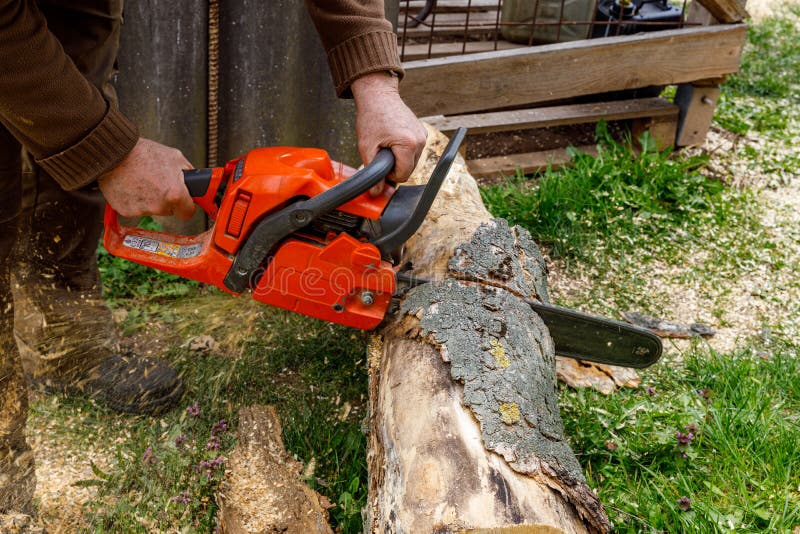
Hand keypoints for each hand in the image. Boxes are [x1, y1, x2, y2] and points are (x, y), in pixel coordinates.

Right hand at [98, 137, 195, 219]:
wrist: (114, 154)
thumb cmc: (143, 153)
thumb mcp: (175, 157)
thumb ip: (189, 174)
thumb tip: (196, 183)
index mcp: (174, 194)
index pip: (188, 213)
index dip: (186, 205)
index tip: (183, 201)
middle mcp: (159, 206)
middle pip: (169, 211)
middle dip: (167, 200)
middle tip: (158, 182)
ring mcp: (141, 210)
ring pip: (153, 209)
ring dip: (151, 199)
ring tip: (143, 181)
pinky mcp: (126, 211)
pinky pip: (136, 208)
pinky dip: (135, 200)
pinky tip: (132, 186)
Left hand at [351, 72, 426, 193]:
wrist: (378, 95)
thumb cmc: (372, 116)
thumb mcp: (367, 147)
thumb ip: (372, 173)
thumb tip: (376, 193)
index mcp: (408, 145)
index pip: (403, 175)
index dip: (389, 176)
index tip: (380, 165)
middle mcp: (420, 140)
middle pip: (409, 169)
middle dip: (394, 167)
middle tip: (381, 154)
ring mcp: (423, 135)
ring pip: (412, 161)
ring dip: (399, 159)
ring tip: (386, 145)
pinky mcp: (422, 131)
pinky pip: (414, 150)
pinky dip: (404, 150)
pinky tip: (393, 140)